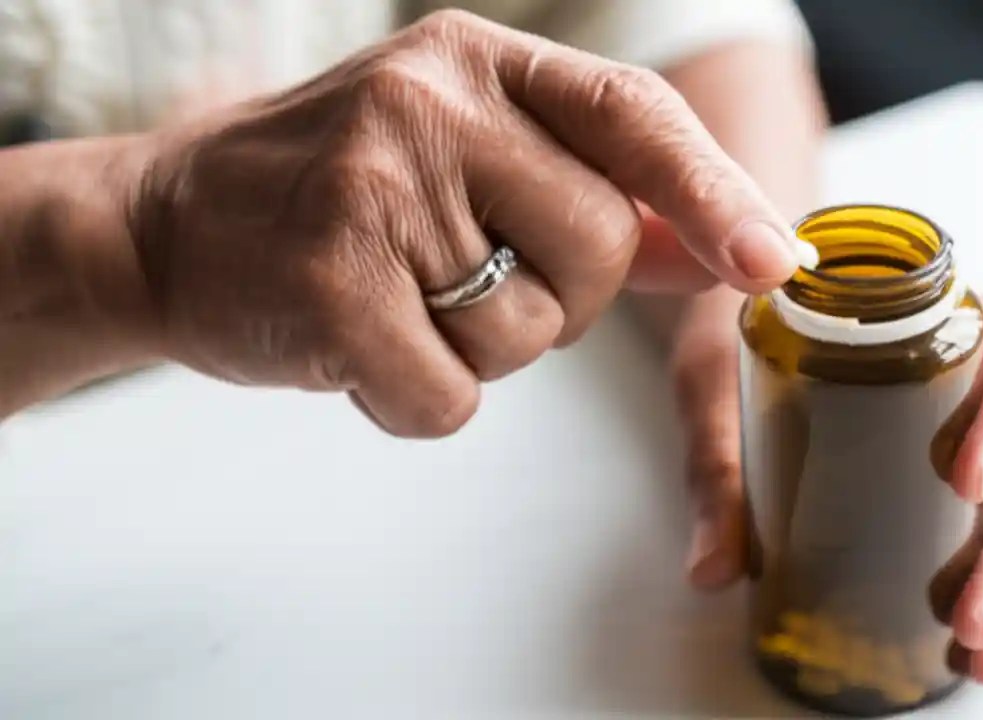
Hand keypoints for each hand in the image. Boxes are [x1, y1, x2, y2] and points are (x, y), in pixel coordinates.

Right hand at [127, 9, 798, 436]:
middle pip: (599, 248)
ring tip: (396, 302)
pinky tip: (358, 348)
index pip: (633, 117)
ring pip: (529, 335)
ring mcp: (375, 187)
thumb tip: (713, 248)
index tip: (771, 260)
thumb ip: (588, 193)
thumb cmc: (334, 196)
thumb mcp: (462, 156)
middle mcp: (430, 104)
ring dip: (478, 352)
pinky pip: (450, 397)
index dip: (713, 194)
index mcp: (477, 60)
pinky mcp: (331, 283)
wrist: (166, 223)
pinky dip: (416, 400)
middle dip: (556, 298)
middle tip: (461, 279)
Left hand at [671, 292, 982, 684]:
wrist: (726, 347)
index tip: (968, 476)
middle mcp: (980, 397)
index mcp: (945, 332)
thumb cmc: (739, 343)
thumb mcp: (719, 388)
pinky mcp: (957, 512)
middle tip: (973, 606)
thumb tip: (712, 568)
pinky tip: (977, 656)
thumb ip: (719, 470)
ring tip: (982, 645)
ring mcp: (979, 459)